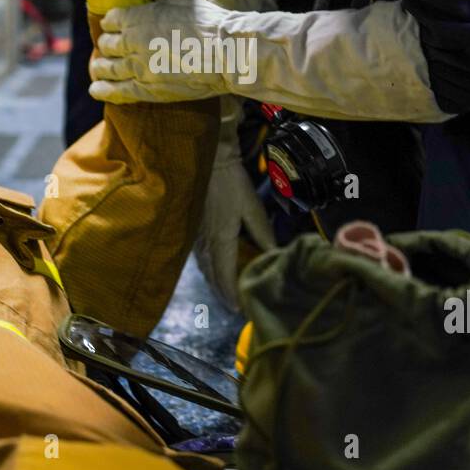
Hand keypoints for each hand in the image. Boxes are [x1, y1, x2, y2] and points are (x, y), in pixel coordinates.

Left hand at [90, 0, 257, 103]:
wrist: (225, 54)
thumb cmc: (207, 23)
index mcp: (137, 17)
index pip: (111, 19)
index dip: (110, 22)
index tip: (112, 25)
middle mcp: (131, 42)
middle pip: (106, 45)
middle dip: (106, 45)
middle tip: (108, 48)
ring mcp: (138, 68)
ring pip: (107, 68)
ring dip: (101, 67)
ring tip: (98, 69)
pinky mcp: (147, 90)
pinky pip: (117, 91)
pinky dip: (103, 89)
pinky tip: (96, 89)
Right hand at [194, 112, 274, 309]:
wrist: (211, 161)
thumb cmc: (233, 184)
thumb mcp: (253, 208)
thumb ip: (263, 234)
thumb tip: (275, 256)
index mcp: (221, 240)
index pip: (225, 275)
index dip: (232, 294)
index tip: (241, 309)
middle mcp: (206, 244)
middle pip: (212, 276)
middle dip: (223, 293)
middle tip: (235, 307)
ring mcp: (197, 237)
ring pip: (204, 268)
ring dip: (215, 283)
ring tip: (226, 294)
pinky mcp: (194, 230)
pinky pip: (200, 258)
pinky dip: (208, 270)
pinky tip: (214, 271)